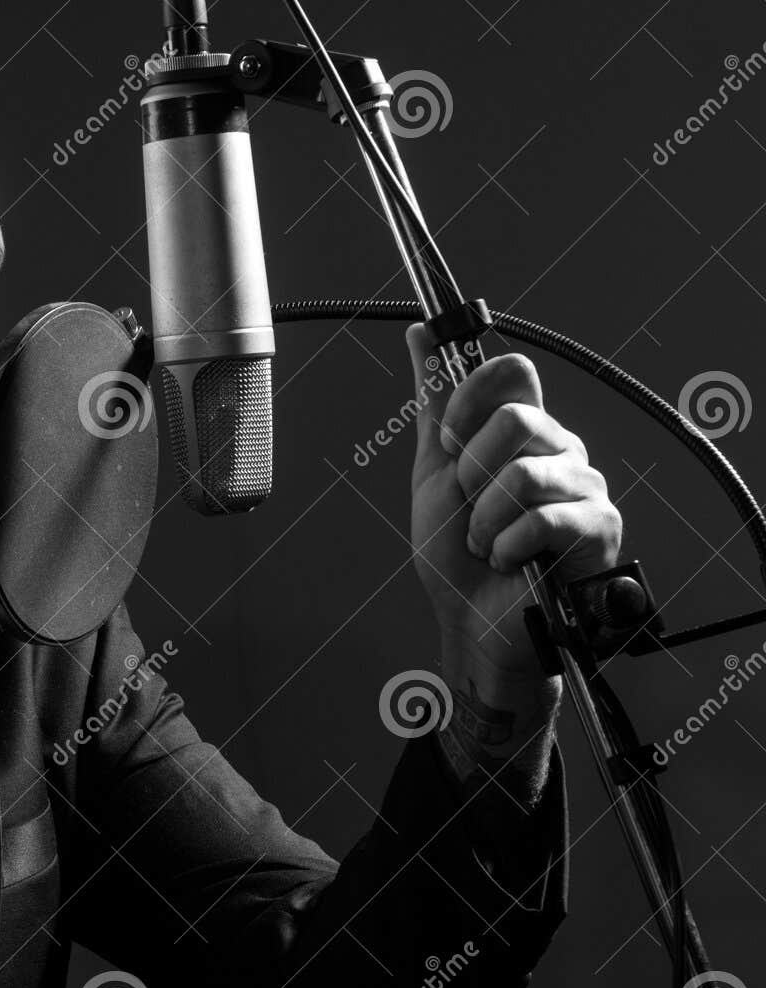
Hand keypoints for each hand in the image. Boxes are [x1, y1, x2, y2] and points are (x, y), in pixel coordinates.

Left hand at [407, 324, 622, 682]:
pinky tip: (508, 562)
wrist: (470, 621)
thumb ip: (433, 403)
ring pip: (523, 473)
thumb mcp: (433, 470)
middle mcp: (562, 449)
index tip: (447, 444)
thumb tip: (420, 333)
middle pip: (515, 419)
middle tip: (470, 510)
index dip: (469, 400)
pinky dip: (506, 546)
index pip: (512, 372)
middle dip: (471, 473)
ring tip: (486, 544)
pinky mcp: (600, 527)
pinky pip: (543, 518)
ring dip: (484, 520)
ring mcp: (585, 486)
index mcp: (526, 431)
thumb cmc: (454, 553)